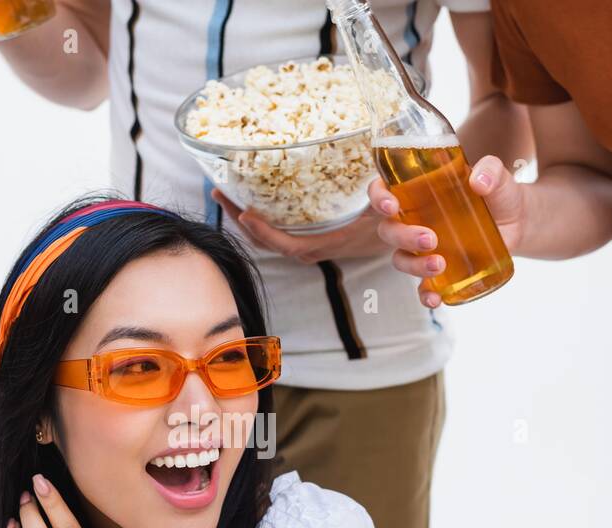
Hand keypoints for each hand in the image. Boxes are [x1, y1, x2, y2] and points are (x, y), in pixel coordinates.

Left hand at [211, 188, 388, 262]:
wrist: (390, 240)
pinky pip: (271, 234)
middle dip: (240, 219)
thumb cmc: (384, 224)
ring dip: (242, 219)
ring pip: (264, 239)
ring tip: (224, 193)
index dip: (265, 233)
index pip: (286, 244)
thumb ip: (383, 200)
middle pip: (264, 242)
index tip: (246, 215)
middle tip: (220, 192)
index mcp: (322, 244)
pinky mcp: (302, 241)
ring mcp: (302, 247)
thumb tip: (386, 198)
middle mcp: (307, 250)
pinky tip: (245, 199)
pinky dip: (254, 220)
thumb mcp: (385, 209)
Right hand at [369, 154, 526, 307]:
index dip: (378, 198)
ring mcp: (422, 249)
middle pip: (389, 230)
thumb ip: (490, 170)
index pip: (382, 192)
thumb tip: (478, 181)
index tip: (390, 205)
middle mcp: (412, 221)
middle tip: (429, 239)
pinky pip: (422, 287)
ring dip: (414, 265)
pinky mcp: (438, 271)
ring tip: (440, 264)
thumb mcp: (497, 176)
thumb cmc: (498, 194)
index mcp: (416, 193)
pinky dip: (425, 295)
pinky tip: (435, 299)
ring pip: (401, 260)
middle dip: (402, 237)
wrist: (517, 222)